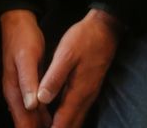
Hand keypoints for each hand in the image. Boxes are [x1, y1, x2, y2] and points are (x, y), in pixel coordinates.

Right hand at [0, 9, 50, 127]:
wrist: (18, 24)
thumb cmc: (23, 40)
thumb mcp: (27, 58)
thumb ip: (28, 81)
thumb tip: (32, 105)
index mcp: (14, 92)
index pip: (23, 124)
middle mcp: (16, 96)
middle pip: (27, 124)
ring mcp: (22, 92)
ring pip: (32, 118)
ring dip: (42, 126)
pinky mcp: (29, 86)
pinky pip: (36, 109)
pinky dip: (44, 117)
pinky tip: (54, 121)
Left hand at [37, 9, 119, 127]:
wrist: (106, 29)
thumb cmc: (84, 39)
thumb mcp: (66, 55)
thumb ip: (54, 78)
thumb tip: (41, 100)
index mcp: (78, 92)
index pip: (63, 122)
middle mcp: (86, 97)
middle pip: (72, 125)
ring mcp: (90, 94)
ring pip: (77, 120)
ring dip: (63, 126)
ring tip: (48, 127)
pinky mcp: (90, 88)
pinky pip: (79, 111)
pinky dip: (69, 119)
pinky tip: (60, 118)